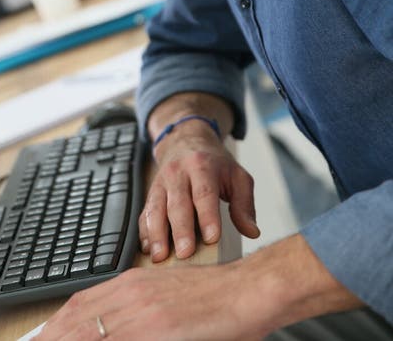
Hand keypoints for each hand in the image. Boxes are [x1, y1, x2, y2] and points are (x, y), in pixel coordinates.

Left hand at [38, 233, 361, 339]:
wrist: (250, 290)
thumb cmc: (215, 300)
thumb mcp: (168, 300)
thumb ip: (138, 313)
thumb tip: (113, 329)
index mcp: (132, 284)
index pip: (80, 305)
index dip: (55, 325)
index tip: (39, 336)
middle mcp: (131, 293)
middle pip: (76, 318)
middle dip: (50, 335)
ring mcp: (143, 311)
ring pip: (89, 330)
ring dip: (64, 339)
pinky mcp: (160, 328)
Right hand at [141, 123, 258, 261]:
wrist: (186, 140)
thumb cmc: (214, 164)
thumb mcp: (237, 176)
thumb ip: (244, 204)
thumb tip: (251, 231)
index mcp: (202, 166)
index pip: (205, 193)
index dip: (208, 216)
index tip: (212, 238)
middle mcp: (178, 173)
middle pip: (178, 203)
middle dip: (181, 230)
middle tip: (185, 253)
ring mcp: (161, 183)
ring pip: (155, 209)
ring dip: (156, 234)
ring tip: (160, 257)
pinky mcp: (151, 193)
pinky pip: (144, 213)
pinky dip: (144, 232)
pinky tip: (148, 249)